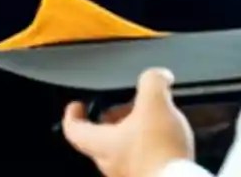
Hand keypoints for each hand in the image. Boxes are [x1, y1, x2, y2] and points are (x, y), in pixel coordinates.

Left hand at [62, 68, 194, 176]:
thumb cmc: (159, 152)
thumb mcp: (155, 104)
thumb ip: (152, 83)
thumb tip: (158, 75)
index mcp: (100, 143)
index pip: (73, 129)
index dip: (72, 115)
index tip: (77, 106)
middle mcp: (110, 163)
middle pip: (100, 138)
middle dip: (112, 120)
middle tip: (124, 108)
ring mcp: (128, 174)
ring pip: (122, 151)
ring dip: (132, 135)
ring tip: (150, 122)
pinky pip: (142, 162)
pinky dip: (149, 150)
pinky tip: (167, 142)